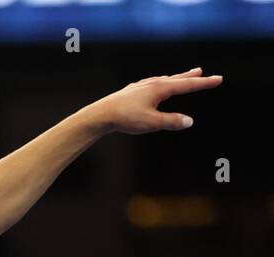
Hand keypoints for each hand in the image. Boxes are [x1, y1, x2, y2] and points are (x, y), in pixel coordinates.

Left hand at [90, 67, 221, 134]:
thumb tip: (189, 121)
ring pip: (163, 80)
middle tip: (202, 72)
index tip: (218, 79)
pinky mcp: (131, 92)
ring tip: (182, 77)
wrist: (100, 114)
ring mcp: (140, 86)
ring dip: (175, 78)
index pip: (187, 85)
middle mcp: (152, 83)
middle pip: (176, 79)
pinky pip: (151, 85)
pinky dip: (160, 83)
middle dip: (190, 76)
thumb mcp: (152, 122)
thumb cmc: (125, 118)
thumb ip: (171, 121)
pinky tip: (155, 87)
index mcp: (160, 88)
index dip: (204, 83)